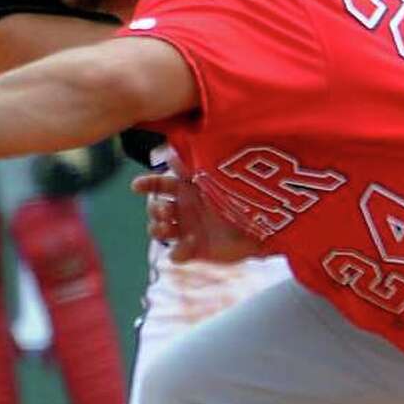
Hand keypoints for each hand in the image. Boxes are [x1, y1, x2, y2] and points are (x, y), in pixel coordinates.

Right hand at [131, 172, 262, 263]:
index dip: (146, 184)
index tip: (136, 186)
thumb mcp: (217, 175)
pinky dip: (177, 252)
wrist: (268, 223)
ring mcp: (188, 229)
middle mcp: (184, 208)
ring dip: (157, 229)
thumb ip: (194, 163)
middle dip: (154, 209)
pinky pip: (176, 254)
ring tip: (165, 227)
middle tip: (164, 210)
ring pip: (160, 231)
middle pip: (156, 208)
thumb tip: (171, 150)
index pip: (159, 184)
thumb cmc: (242, 194)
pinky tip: (186, 247)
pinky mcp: (195, 251)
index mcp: (188, 188)